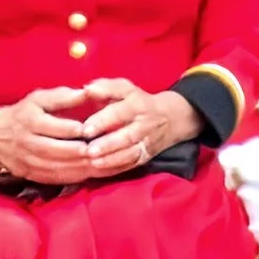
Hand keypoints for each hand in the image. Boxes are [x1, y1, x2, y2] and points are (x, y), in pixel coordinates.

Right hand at [0, 88, 91, 185]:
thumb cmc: (23, 113)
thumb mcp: (38, 99)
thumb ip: (62, 97)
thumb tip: (86, 93)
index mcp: (29, 122)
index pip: (52, 127)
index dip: (72, 129)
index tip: (90, 129)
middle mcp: (27, 143)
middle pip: (54, 151)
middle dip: (78, 152)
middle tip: (100, 150)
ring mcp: (28, 162)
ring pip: (55, 167)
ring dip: (78, 167)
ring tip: (100, 162)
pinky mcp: (30, 175)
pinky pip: (53, 178)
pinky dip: (72, 177)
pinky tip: (89, 173)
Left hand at [81, 78, 204, 177]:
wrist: (172, 118)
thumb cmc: (139, 101)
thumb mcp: (126, 88)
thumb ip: (106, 87)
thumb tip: (87, 89)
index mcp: (138, 104)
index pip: (120, 112)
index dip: (103, 121)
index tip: (86, 129)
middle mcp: (144, 125)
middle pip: (127, 136)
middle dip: (108, 144)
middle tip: (89, 150)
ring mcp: (147, 143)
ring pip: (130, 153)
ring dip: (112, 159)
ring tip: (93, 163)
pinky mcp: (147, 156)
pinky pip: (132, 164)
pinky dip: (116, 169)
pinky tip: (100, 171)